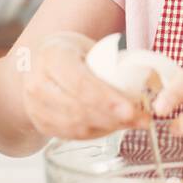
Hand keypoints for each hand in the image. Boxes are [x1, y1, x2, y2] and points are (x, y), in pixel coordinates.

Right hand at [21, 32, 149, 140]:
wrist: (39, 62)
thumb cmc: (71, 52)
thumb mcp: (89, 47)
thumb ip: (111, 64)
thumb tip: (148, 81)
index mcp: (52, 56)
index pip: (80, 83)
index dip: (106, 100)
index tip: (132, 109)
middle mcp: (37, 83)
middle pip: (78, 109)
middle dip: (114, 118)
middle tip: (142, 119)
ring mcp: (35, 107)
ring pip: (75, 127)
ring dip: (109, 128)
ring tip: (133, 123)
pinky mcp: (40, 124)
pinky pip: (72, 135)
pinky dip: (98, 133)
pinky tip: (115, 126)